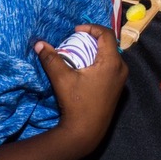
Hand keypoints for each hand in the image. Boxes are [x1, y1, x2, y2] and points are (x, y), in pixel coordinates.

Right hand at [36, 24, 126, 155]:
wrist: (85, 132)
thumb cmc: (76, 103)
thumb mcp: (62, 79)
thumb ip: (52, 59)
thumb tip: (39, 44)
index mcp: (112, 62)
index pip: (106, 34)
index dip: (92, 28)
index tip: (76, 29)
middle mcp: (121, 68)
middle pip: (110, 44)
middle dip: (94, 38)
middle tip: (77, 38)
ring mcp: (121, 79)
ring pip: (111, 56)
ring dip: (97, 50)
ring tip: (80, 51)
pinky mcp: (118, 88)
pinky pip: (112, 66)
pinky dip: (100, 61)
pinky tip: (87, 67)